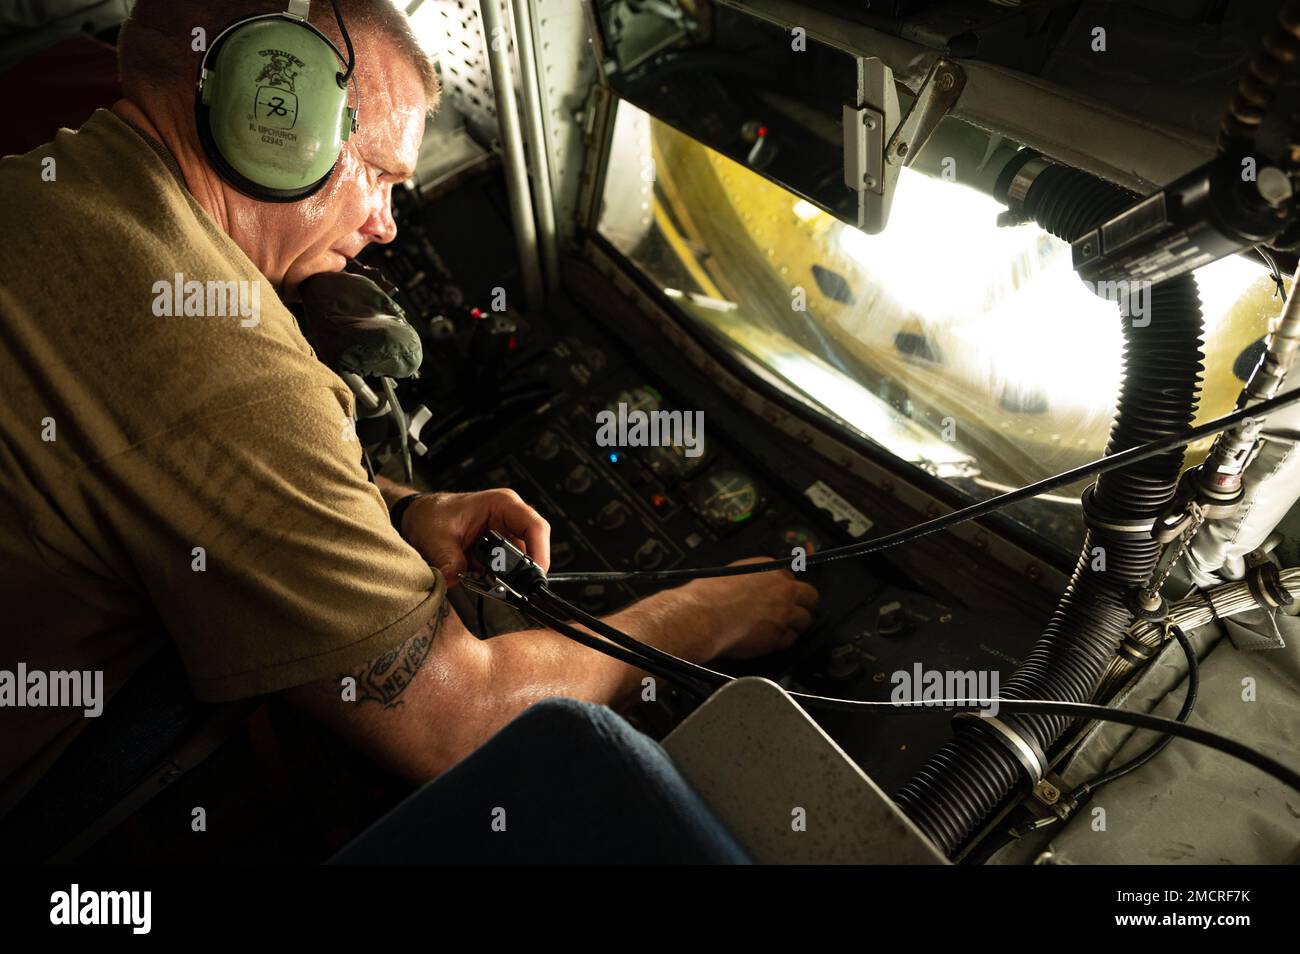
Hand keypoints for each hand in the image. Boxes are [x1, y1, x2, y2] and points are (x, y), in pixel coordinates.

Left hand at [401, 489, 550, 585]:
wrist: (419, 519)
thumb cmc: (431, 515)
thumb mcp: (436, 537)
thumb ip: (448, 558)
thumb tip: (454, 577)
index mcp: (502, 504)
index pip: (535, 526)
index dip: (541, 551)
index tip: (535, 575)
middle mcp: (508, 519)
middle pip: (532, 547)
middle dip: (522, 571)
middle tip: (508, 587)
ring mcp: (505, 535)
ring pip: (521, 562)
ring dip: (507, 577)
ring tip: (488, 583)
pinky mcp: (498, 551)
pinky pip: (508, 569)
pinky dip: (497, 579)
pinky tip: (483, 580)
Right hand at [682, 557, 819, 659]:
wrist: (702, 617)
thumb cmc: (707, 595)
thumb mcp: (731, 573)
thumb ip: (752, 579)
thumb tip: (754, 587)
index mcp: (769, 569)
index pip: (790, 578)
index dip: (786, 590)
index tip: (780, 596)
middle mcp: (782, 589)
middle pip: (810, 596)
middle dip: (802, 604)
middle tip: (791, 612)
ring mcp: (784, 613)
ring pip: (804, 620)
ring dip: (793, 624)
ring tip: (777, 628)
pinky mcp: (779, 636)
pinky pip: (790, 639)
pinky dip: (781, 641)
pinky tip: (767, 640)